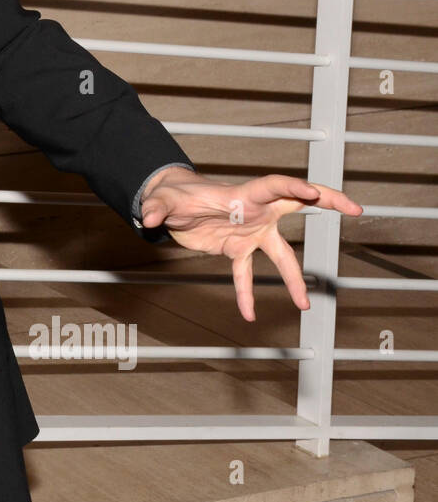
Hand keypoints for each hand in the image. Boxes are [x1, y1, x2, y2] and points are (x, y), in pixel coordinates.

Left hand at [139, 168, 362, 321]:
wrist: (168, 207)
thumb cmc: (172, 196)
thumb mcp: (163, 200)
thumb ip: (156, 207)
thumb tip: (146, 217)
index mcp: (243, 194)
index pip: (275, 186)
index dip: (294, 187)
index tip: (314, 192)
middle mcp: (255, 212)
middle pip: (298, 205)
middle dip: (327, 202)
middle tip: (355, 209)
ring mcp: (250, 232)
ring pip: (280, 255)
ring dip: (292, 279)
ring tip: (304, 306)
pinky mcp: (237, 248)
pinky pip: (247, 274)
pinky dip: (246, 294)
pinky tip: (248, 315)